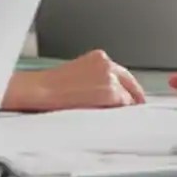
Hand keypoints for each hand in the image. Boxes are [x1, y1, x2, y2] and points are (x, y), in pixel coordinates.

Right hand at [10, 50, 145, 110]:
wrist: (41, 89)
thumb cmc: (51, 87)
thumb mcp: (78, 74)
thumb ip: (95, 78)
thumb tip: (107, 94)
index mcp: (99, 57)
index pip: (122, 73)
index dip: (128, 88)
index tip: (131, 97)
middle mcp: (107, 64)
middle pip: (130, 83)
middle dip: (133, 97)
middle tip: (134, 110)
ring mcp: (110, 77)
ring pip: (128, 96)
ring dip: (124, 107)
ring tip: (118, 119)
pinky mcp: (111, 92)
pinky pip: (124, 106)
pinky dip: (121, 113)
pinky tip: (113, 119)